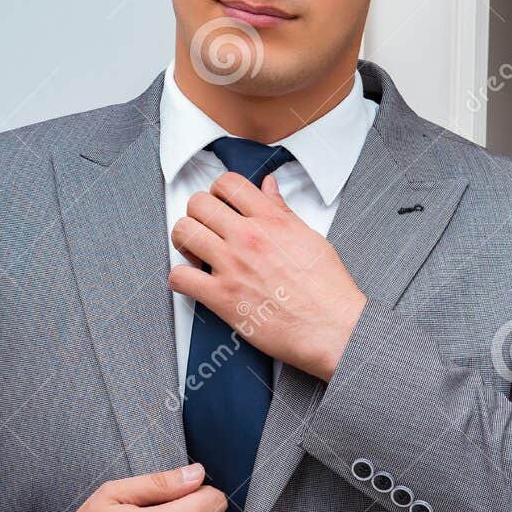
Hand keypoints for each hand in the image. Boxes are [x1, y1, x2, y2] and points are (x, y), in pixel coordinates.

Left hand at [168, 169, 366, 379]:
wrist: (332, 328)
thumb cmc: (327, 289)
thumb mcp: (310, 237)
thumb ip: (283, 211)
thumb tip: (268, 187)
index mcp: (271, 221)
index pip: (229, 183)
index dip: (218, 191)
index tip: (220, 204)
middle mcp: (248, 237)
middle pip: (198, 204)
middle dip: (198, 214)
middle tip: (205, 229)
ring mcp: (232, 266)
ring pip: (183, 232)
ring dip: (184, 241)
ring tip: (195, 252)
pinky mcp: (222, 297)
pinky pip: (180, 277)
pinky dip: (180, 278)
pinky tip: (193, 281)